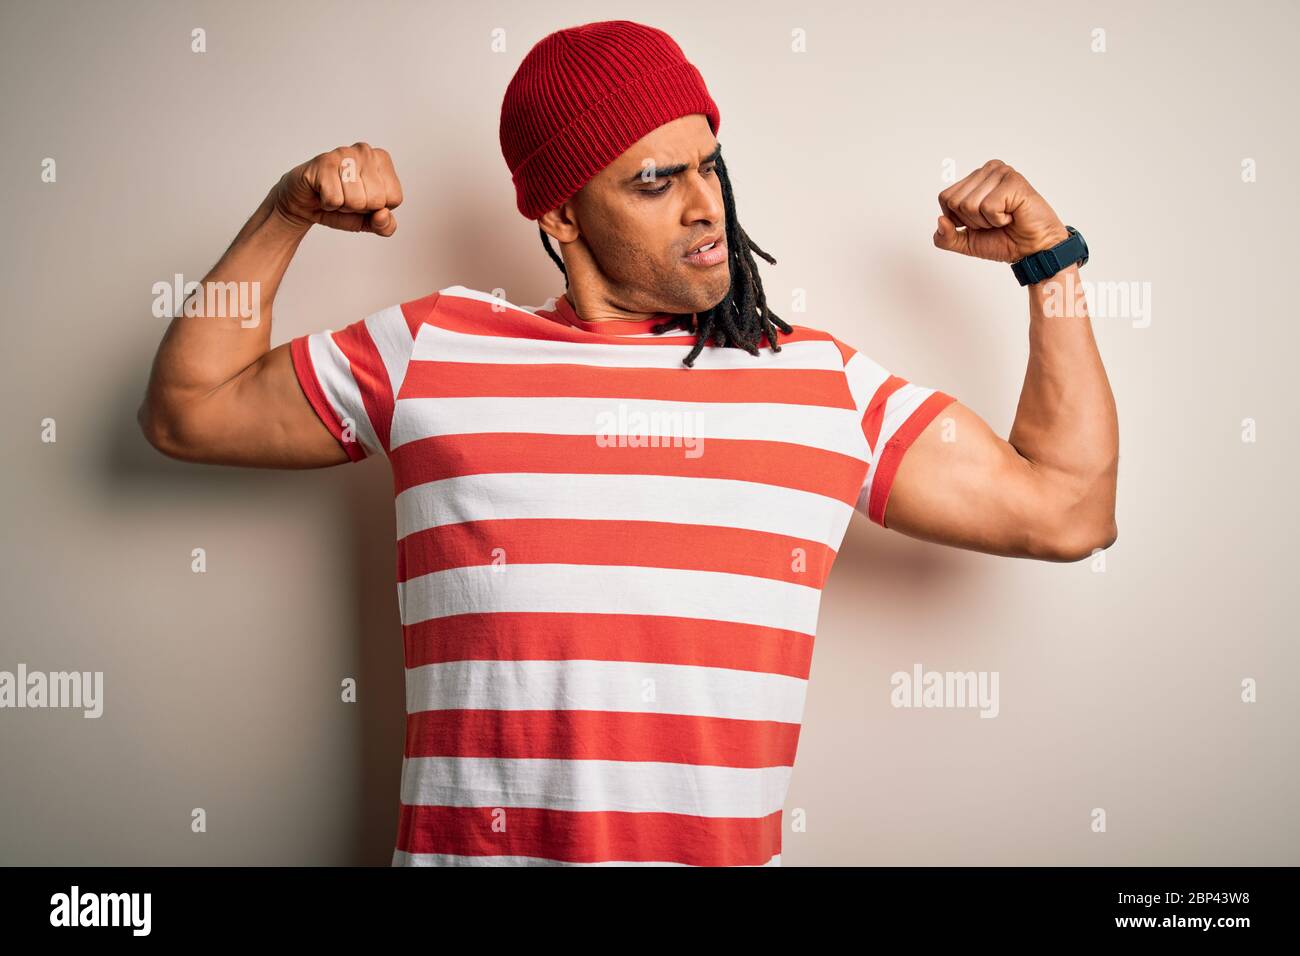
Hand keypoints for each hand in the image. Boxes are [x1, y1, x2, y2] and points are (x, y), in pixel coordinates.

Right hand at [273, 142, 402, 234]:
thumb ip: (385, 225)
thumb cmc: (340, 206)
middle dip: (360, 207)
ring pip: (357, 200)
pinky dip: (328, 204)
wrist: (304, 204)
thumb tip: (383, 214)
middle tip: (346, 197)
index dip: (377, 208)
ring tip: (335, 194)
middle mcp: (366, 151)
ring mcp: (344, 153)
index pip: (394, 199)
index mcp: (382, 160)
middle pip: (377, 200)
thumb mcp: (368, 221)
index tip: (363, 199)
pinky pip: (335, 199)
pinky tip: (323, 193)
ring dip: (343, 205)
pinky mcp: (323, 162)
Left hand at [933, 160, 1067, 261]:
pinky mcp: (1013, 181)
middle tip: (994, 220)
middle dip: (972, 221)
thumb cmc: (1004, 240)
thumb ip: (946, 237)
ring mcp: (1001, 173)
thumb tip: (940, 221)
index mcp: (974, 179)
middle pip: (954, 201)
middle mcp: (987, 170)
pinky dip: (998, 219)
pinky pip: (987, 207)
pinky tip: (1012, 215)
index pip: (945, 198)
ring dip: (986, 221)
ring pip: (969, 204)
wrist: (1032, 250)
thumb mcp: (966, 243)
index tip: (980, 221)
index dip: (958, 218)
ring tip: (1004, 217)